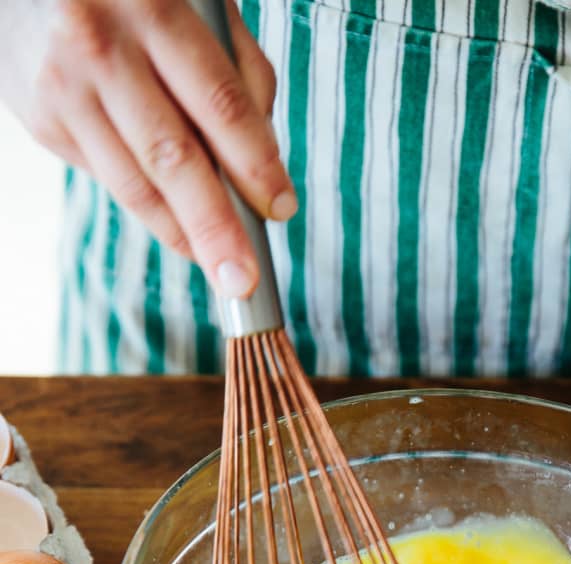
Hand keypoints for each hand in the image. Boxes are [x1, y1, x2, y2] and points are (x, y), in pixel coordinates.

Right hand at [0, 0, 296, 297]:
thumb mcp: (193, 1)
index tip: (281, 209)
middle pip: (172, 157)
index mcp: (150, 5)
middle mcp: (99, 45)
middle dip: (215, 228)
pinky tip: (174, 218)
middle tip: (244, 279)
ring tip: (218, 267)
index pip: (218, 101)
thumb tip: (265, 161)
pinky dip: (149, 205)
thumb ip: (236, 69)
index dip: (255, 163)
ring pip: (134, 183)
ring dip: (182, 235)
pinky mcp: (41, 120)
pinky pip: (109, 177)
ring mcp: (62, 88)